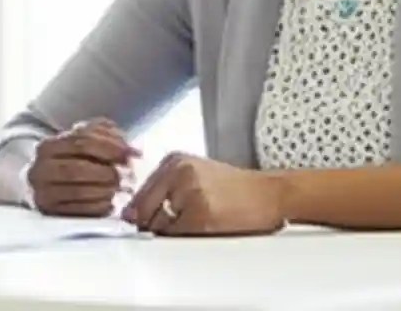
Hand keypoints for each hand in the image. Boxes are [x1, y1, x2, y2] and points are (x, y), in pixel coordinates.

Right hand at [27, 118, 140, 217]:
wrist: (47, 185)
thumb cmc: (73, 160)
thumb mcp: (85, 140)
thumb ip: (107, 137)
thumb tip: (132, 150)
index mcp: (49, 146)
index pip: (81, 142)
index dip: (110, 147)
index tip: (132, 154)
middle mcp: (40, 169)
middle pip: (77, 168)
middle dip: (107, 172)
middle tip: (128, 175)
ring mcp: (43, 193)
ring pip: (77, 191)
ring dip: (105, 190)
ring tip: (120, 189)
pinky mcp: (50, 213)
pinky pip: (79, 211)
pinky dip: (99, 207)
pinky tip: (111, 203)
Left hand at [122, 153, 286, 235]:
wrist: (270, 194)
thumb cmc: (235, 189)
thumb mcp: (195, 175)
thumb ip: (163, 189)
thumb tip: (130, 215)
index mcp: (174, 160)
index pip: (138, 193)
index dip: (139, 213)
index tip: (145, 222)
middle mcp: (179, 172)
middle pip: (142, 210)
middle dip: (151, 224)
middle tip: (179, 225)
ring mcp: (190, 193)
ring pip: (157, 226)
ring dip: (168, 233)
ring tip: (196, 224)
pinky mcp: (201, 215)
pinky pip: (175, 236)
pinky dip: (182, 240)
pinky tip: (203, 229)